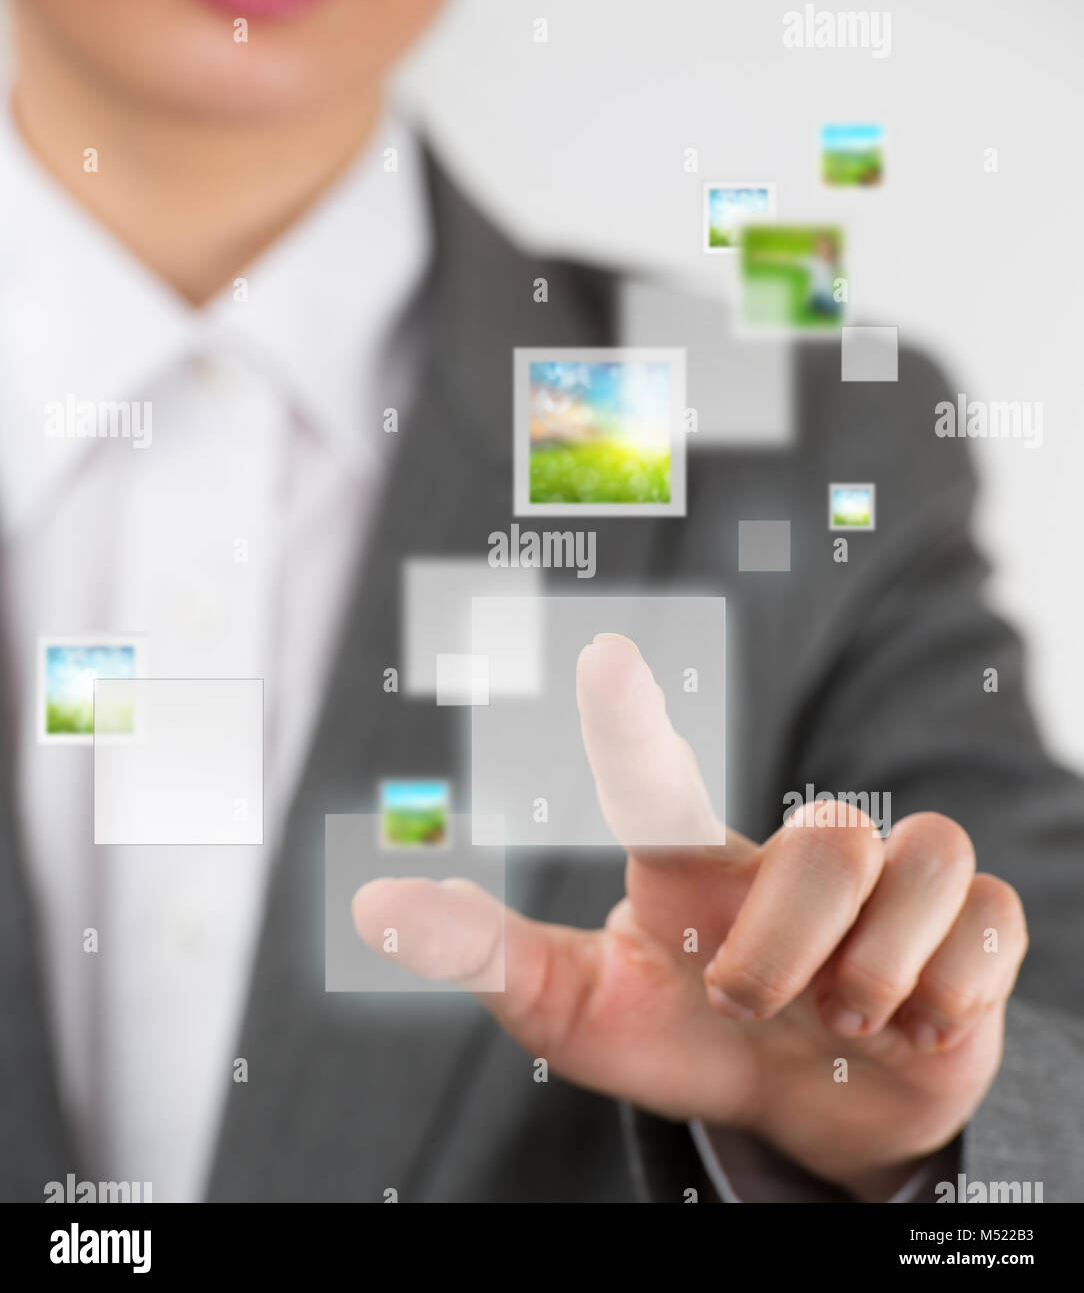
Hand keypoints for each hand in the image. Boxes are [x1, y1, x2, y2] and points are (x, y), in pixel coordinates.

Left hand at [352, 633, 1028, 1198]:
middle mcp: (790, 853)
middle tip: (759, 1005)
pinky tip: (914, 1019)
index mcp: (691, 869)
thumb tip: (369, 903)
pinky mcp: (967, 927)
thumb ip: (489, 956)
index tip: (602, 657)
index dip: (631, 724)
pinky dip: (945, 991)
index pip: (661, 782)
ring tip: (842, 1021)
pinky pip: (984, 920)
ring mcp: (887, 883)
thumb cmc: (685, 1039)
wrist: (807, 1108)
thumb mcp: (580, 1015)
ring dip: (872, 972)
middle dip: (790, 951)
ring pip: (915, 860)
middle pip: (825, 838)